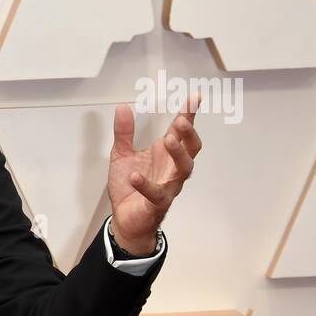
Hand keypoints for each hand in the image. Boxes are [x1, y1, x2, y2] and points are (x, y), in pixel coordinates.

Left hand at [108, 91, 202, 252]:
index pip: (181, 131)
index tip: (194, 97)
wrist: (124, 218)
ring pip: (184, 169)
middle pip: (192, 148)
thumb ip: (124, 133)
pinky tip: (135, 177)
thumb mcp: (121, 154)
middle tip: (181, 121)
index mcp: (165, 153)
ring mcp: (169, 185)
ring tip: (169, 140)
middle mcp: (172, 167)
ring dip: (179, 153)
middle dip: (189, 134)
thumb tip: (122, 107)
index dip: (189, 114)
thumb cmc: (128, 185)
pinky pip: (156, 193)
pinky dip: (146, 185)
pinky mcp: (158, 203)